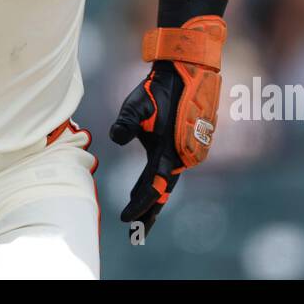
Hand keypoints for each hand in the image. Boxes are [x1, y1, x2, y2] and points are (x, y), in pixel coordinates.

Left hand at [109, 16, 225, 237]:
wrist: (186, 71)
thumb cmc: (158, 89)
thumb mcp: (136, 104)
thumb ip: (126, 122)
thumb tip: (115, 138)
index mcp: (171, 152)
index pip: (153, 188)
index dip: (140, 206)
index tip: (126, 219)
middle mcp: (183, 156)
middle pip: (164, 192)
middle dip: (150, 212)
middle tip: (137, 232)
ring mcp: (189, 150)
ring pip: (168, 182)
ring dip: (155, 197)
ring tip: (140, 213)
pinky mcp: (188, 143)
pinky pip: (171, 170)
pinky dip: (160, 181)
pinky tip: (148, 185)